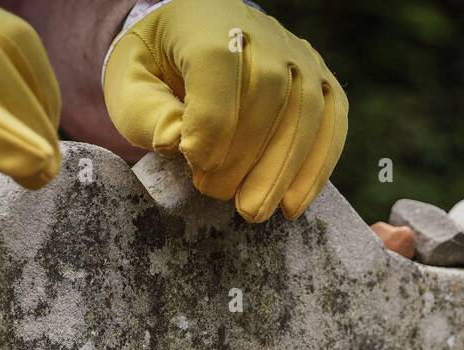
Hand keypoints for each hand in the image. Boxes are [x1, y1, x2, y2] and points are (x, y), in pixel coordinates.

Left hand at [103, 0, 347, 222]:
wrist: (195, 38)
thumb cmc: (159, 69)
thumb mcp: (130, 84)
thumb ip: (144, 113)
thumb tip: (176, 140)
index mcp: (207, 25)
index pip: (219, 66)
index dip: (211, 122)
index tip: (195, 163)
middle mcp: (262, 32)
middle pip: (269, 91)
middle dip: (244, 153)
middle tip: (216, 192)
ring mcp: (299, 56)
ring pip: (307, 110)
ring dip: (282, 169)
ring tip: (254, 210)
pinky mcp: (321, 82)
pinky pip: (332, 122)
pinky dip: (316, 167)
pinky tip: (292, 204)